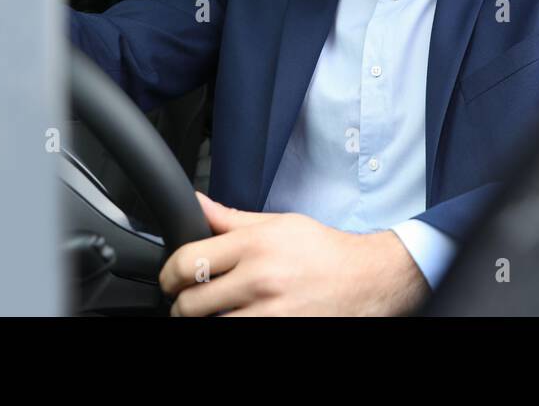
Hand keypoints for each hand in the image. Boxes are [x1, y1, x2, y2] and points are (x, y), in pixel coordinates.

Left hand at [158, 191, 429, 315]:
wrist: (368, 280)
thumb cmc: (325, 252)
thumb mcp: (280, 224)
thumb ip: (232, 219)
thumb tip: (197, 204)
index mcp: (256, 245)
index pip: (188, 262)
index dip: (170, 275)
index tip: (171, 280)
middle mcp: (261, 279)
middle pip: (190, 304)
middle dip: (183, 305)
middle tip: (190, 302)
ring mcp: (271, 313)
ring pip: (211, 326)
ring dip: (208, 322)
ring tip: (217, 312)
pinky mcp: (281, 333)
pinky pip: (237, 335)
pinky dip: (233, 326)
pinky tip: (241, 318)